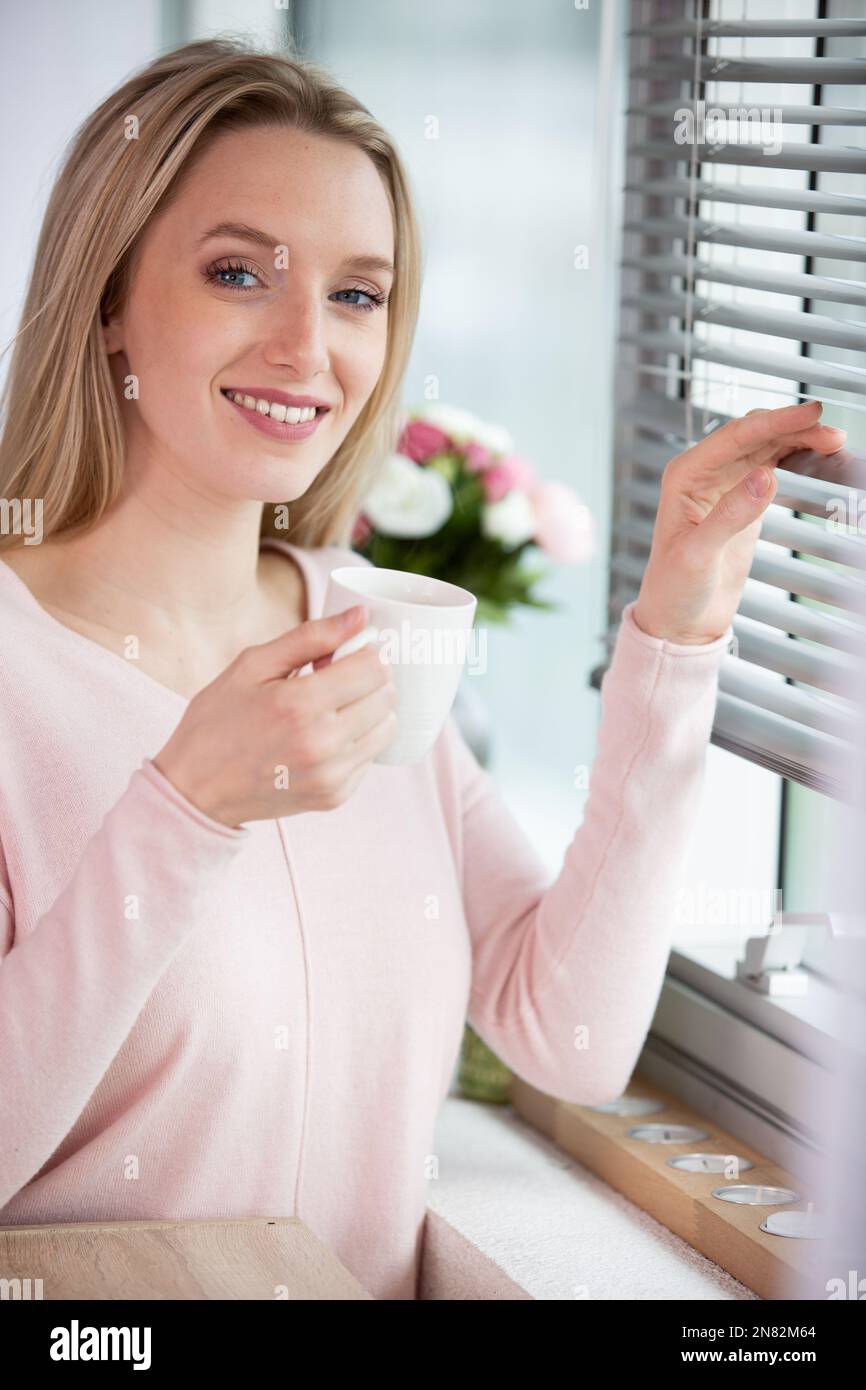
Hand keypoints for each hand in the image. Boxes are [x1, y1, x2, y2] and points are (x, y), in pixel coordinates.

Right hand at [152, 607, 397, 827]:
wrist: (195, 790)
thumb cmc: (218, 720)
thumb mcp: (252, 665)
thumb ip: (311, 637)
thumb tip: (360, 616)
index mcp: (301, 704)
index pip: (374, 668)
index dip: (365, 653)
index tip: (345, 654)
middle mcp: (323, 743)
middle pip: (386, 696)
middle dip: (369, 679)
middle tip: (335, 679)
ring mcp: (331, 775)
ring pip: (386, 728)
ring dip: (368, 710)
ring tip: (331, 708)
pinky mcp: (335, 797)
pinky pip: (370, 758)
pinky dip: (356, 742)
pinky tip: (323, 737)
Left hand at [631, 400, 847, 644]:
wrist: (679, 619)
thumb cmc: (674, 589)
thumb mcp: (698, 555)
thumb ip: (731, 515)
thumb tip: (767, 476)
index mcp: (685, 476)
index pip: (736, 437)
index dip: (776, 422)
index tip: (811, 415)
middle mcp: (704, 473)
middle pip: (755, 435)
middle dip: (794, 428)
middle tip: (833, 433)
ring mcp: (725, 484)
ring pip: (767, 447)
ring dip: (799, 440)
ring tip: (834, 441)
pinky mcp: (743, 500)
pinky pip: (773, 466)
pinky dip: (797, 458)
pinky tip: (818, 456)